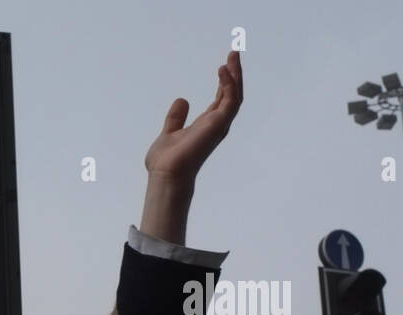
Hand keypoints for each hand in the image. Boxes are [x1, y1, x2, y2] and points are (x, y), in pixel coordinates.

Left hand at [143, 50, 242, 186]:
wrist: (166, 173)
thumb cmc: (166, 161)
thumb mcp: (169, 132)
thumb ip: (176, 117)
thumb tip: (182, 100)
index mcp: (206, 125)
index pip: (222, 99)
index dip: (225, 82)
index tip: (224, 65)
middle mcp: (216, 124)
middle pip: (232, 94)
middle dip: (234, 74)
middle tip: (234, 53)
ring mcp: (219, 125)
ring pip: (235, 95)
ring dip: (236, 75)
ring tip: (232, 57)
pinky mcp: (218, 125)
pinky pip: (230, 100)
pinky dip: (228, 84)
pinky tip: (222, 70)